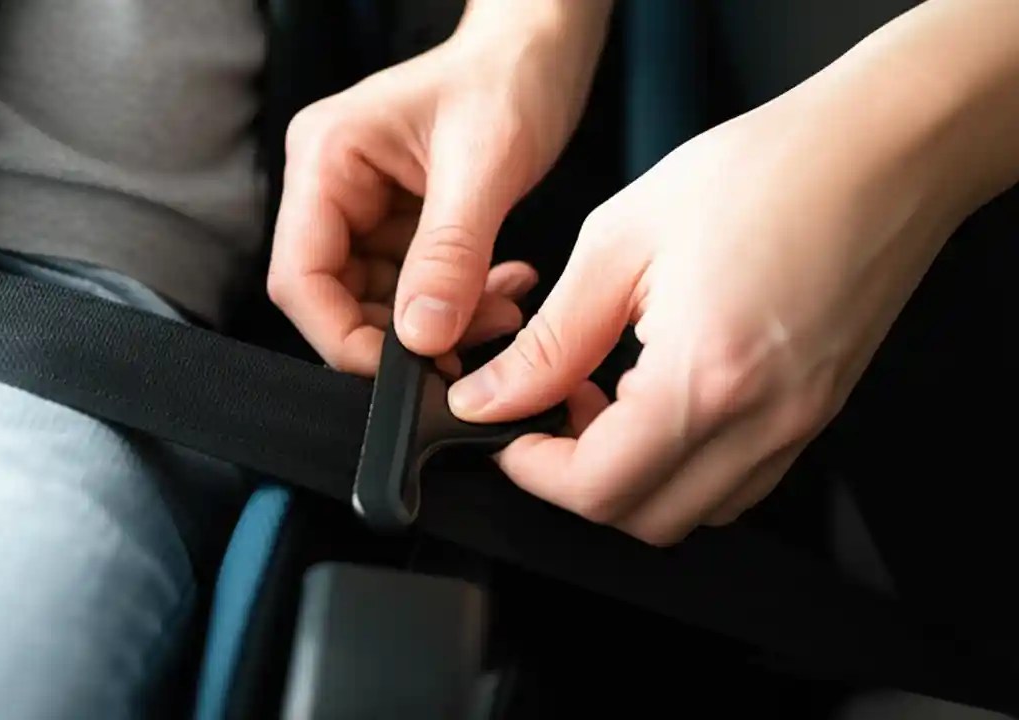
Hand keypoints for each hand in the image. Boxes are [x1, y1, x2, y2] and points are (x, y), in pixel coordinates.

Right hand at [268, 2, 609, 374]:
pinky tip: (501, 288)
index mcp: (325, 158)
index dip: (341, 336)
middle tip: (466, 349)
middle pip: (332, 297)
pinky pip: (411, 288)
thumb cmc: (509, 77)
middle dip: (399, 334)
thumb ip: (450, 256)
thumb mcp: (485, 166)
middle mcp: (331, 185)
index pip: (300, 276)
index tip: (402, 372)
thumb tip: (421, 336)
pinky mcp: (397, 223)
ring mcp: (362, 207)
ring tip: (501, 310)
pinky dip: (455, 302)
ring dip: (436, 324)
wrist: (540, 51)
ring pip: (376, 302)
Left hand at [447, 79, 967, 545]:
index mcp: (705, 375)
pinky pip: (737, 482)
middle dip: (576, 479)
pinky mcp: (815, 414)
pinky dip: (684, 465)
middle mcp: (762, 419)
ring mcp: (798, 424)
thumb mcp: (620, 242)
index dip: (532, 470)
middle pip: (644, 519)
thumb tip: (492, 397)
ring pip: (693, 511)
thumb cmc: (764, 171)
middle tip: (550, 410)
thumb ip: (550, 340)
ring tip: (606, 397)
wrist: (880, 149)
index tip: (505, 427)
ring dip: (632, 478)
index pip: (599, 489)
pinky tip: (662, 398)